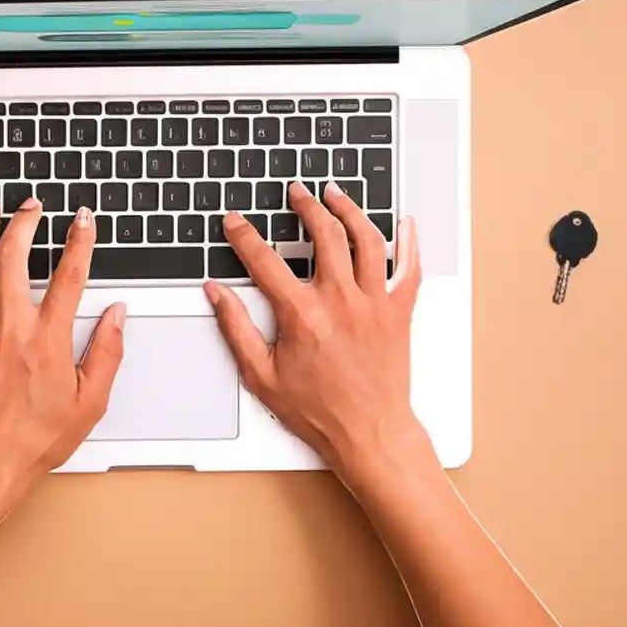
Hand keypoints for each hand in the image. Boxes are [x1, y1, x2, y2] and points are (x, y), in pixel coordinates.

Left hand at [0, 198, 124, 502]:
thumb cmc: (37, 441)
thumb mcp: (91, 402)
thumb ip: (107, 353)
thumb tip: (116, 316)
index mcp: (47, 341)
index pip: (68, 278)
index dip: (80, 242)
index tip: (84, 220)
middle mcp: (9, 332)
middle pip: (12, 261)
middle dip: (22, 224)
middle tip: (31, 207)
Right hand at [203, 182, 423, 478]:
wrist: (369, 433)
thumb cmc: (319, 411)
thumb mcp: (262, 374)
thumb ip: (236, 328)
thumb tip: (217, 294)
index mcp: (303, 314)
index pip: (265, 261)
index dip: (244, 236)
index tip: (235, 222)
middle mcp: (341, 301)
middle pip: (323, 234)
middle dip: (306, 205)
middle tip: (296, 193)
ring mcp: (374, 303)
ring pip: (366, 239)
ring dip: (350, 210)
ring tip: (336, 195)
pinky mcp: (399, 313)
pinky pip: (409, 267)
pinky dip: (408, 241)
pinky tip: (404, 223)